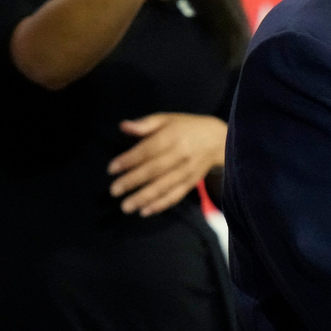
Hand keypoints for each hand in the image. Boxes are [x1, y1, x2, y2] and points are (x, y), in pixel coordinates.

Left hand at [108, 113, 226, 215]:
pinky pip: (176, 195)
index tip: (112, 169)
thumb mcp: (167, 119)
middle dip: (133, 181)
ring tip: (126, 207)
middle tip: (113, 191)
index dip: (129, 159)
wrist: (218, 140)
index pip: (148, 149)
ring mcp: (188, 170)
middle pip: (155, 169)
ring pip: (165, 185)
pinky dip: (161, 204)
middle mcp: (181, 153)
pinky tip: (145, 211)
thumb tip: (122, 126)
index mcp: (173, 135)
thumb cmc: (186, 128)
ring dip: (144, 197)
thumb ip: (145, 124)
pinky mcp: (192, 182)